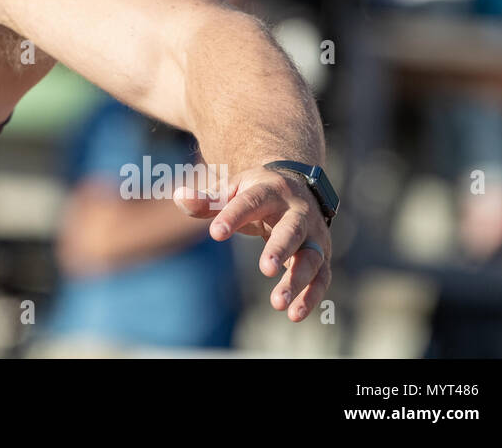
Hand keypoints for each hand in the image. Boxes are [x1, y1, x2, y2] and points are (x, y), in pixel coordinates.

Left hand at [174, 166, 331, 321]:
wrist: (296, 186)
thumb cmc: (255, 194)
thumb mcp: (232, 191)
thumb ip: (206, 201)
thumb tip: (180, 197)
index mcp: (270, 190)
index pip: (250, 202)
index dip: (233, 216)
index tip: (215, 234)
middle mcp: (297, 211)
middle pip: (291, 229)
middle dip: (280, 249)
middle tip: (266, 269)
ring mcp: (313, 234)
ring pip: (311, 256)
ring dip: (297, 280)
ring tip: (278, 303)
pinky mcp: (322, 254)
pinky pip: (322, 276)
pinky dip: (311, 296)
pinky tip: (295, 314)